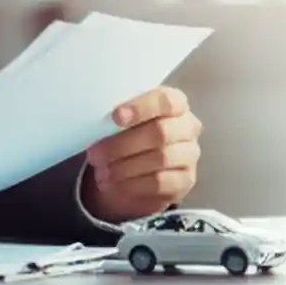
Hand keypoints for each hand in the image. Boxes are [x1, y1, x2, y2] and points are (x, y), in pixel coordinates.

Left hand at [82, 86, 202, 222]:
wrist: (137, 168)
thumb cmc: (128, 133)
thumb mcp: (122, 120)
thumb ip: (116, 118)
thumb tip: (96, 123)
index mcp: (174, 103)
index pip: (165, 100)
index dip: (141, 107)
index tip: (116, 117)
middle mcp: (188, 127)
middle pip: (160, 132)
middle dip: (123, 144)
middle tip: (96, 153)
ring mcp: (190, 155)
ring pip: (160, 158)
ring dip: (125, 166)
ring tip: (102, 171)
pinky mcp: (185, 181)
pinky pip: (160, 183)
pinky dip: (133, 184)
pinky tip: (115, 183)